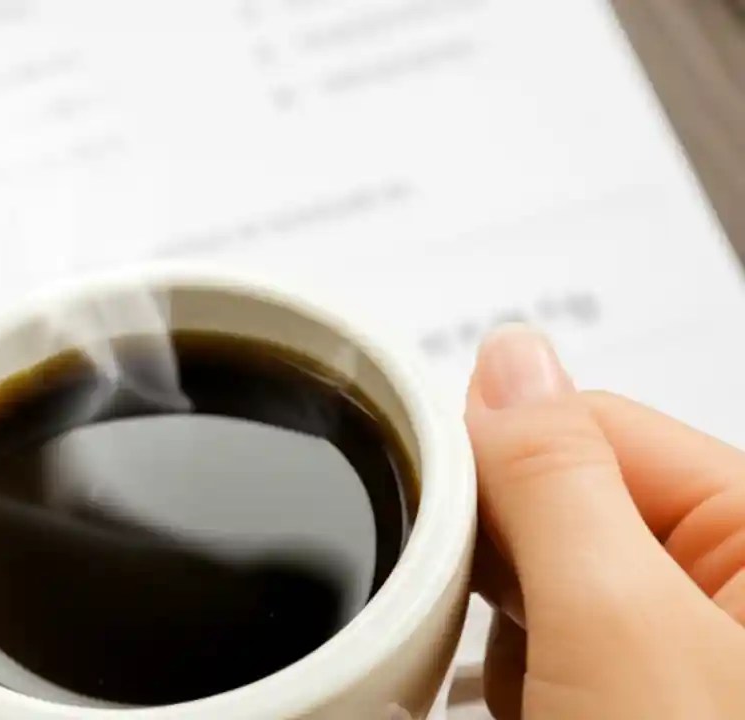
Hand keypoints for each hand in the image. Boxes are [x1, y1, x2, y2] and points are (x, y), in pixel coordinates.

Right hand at [466, 326, 744, 718]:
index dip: (504, 465)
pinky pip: (550, 646)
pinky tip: (538, 716)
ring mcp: (685, 644)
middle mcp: (730, 579)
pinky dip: (521, 680)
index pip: (594, 426)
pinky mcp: (635, 691)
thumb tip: (508, 359)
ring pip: (545, 580)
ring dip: (512, 636)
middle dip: (511, 567)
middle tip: (525, 636)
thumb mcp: (614, 626)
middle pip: (563, 501)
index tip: (448, 522)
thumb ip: (554, 479)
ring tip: (542, 702)